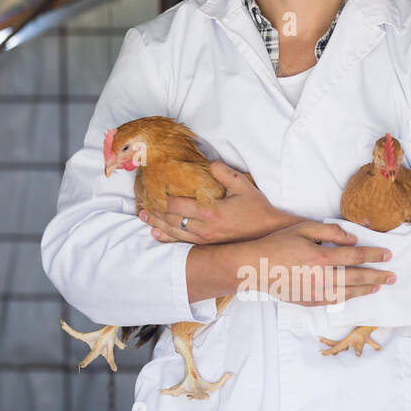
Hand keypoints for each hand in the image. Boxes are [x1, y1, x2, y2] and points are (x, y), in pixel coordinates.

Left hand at [144, 161, 295, 244]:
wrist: (268, 234)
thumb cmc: (256, 209)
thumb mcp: (242, 185)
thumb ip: (223, 172)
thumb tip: (208, 163)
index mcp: (210, 211)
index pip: (177, 205)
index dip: (163, 197)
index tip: (155, 189)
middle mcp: (204, 228)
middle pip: (171, 220)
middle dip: (155, 212)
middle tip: (142, 206)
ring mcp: (205, 240)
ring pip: (174, 233)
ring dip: (157, 225)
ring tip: (144, 218)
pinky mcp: (207, 247)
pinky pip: (182, 244)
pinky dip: (168, 238)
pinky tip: (157, 235)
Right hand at [236, 221, 394, 306]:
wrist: (255, 268)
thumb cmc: (278, 245)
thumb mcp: (303, 229)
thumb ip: (330, 232)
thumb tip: (352, 239)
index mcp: (322, 257)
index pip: (356, 256)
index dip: (374, 255)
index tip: (388, 255)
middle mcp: (322, 277)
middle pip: (357, 277)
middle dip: (378, 276)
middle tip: (392, 276)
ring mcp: (315, 292)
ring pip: (348, 292)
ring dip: (366, 289)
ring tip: (379, 286)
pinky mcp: (309, 301)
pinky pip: (334, 301)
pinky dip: (348, 298)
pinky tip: (355, 294)